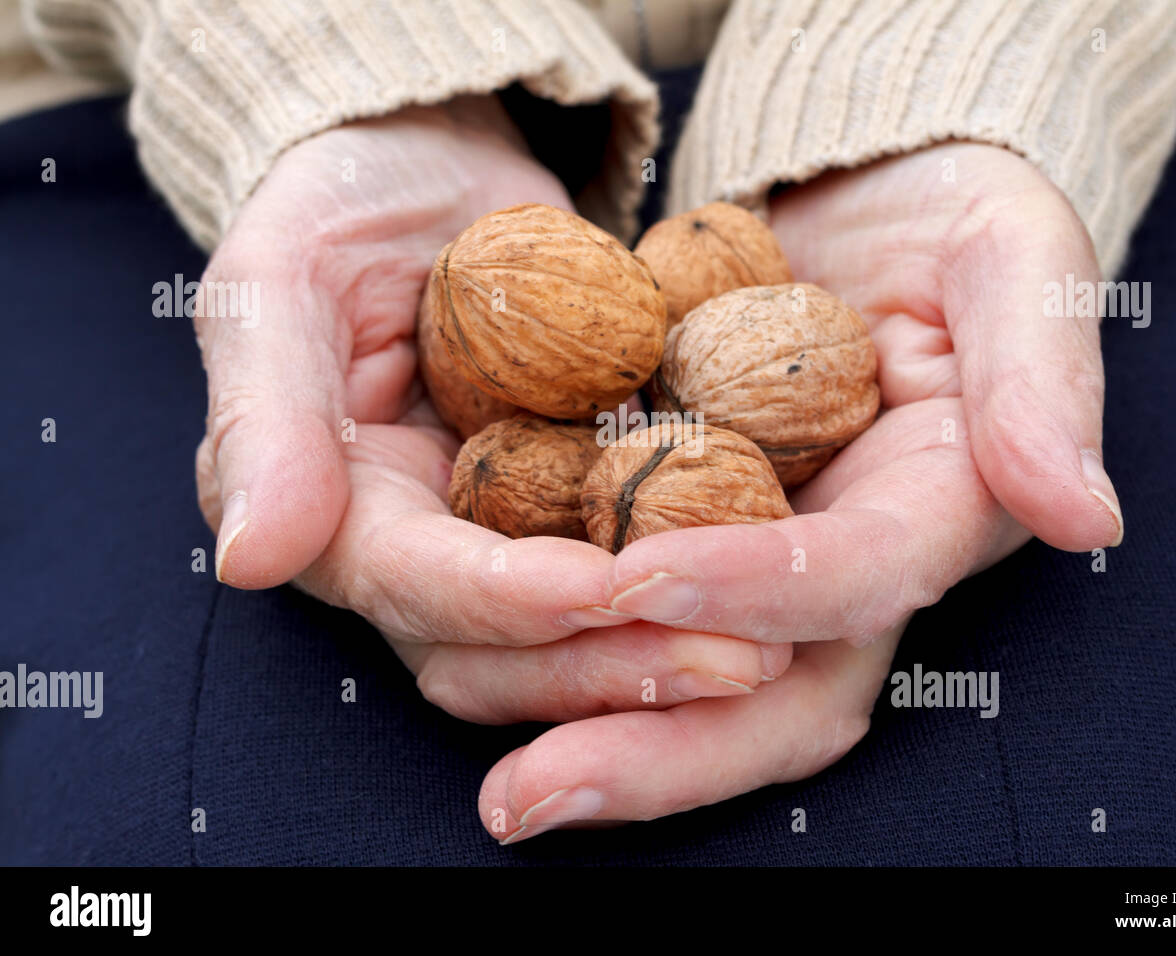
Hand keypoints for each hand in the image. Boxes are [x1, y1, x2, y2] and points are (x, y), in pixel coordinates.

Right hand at [194, 98, 791, 722]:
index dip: (506, 601)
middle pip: (508, 648)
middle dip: (610, 661)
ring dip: (669, 649)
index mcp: (341, 517)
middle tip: (729, 661)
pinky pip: (643, 560)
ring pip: (581, 634)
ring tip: (772, 650)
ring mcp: (510, 536)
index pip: (417, 587)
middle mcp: (427, 552)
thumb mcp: (276, 282)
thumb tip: (255, 558)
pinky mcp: (582, 505)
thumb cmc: (338, 208)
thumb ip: (264, 415)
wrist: (430, 168)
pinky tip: (782, 582)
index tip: (602, 589)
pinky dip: (705, 583)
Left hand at [481, 143, 1120, 840]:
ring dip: (578, 717)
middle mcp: (845, 566)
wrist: (874, 196)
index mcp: (933, 515)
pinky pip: (618, 606)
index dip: (757, 595)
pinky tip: (454, 641)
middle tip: (528, 797)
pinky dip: (546, 634)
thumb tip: (1082, 517)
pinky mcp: (690, 524)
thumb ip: (1043, 381)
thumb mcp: (1015, 265)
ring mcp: (763, 557)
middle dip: (657, 754)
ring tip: (465, 729)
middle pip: (766, 696)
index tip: (639, 576)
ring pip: (683, 679)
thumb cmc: (960, 217)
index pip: (853, 582)